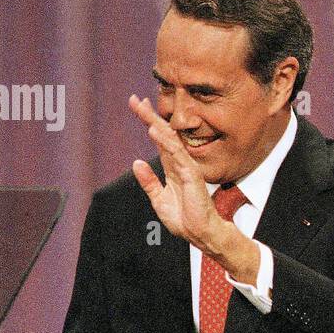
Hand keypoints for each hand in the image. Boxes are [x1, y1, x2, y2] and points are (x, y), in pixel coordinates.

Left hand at [128, 94, 227, 252]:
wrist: (199, 232)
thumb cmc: (183, 218)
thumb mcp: (159, 199)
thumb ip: (149, 181)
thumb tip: (136, 162)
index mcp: (172, 168)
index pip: (159, 140)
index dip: (149, 123)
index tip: (138, 107)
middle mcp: (179, 163)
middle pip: (162, 134)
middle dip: (148, 116)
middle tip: (134, 100)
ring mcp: (186, 166)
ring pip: (169, 139)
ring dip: (154, 123)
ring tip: (141, 109)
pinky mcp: (191, 174)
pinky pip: (177, 154)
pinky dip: (166, 141)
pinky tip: (155, 130)